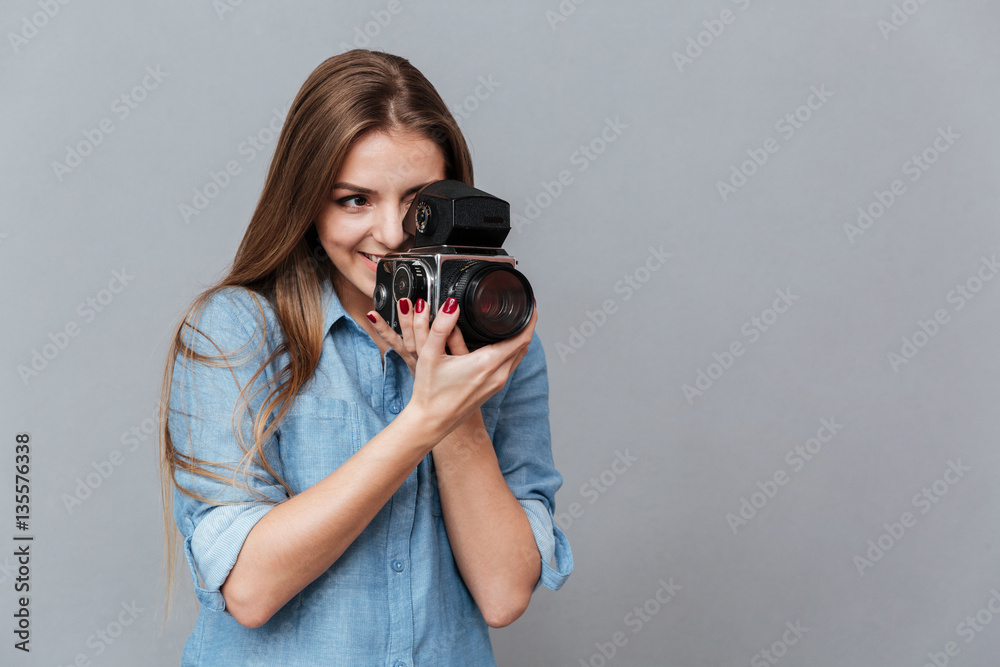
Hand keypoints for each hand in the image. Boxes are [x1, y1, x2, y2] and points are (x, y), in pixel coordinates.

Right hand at [369, 297, 536, 440]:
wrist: (430, 423)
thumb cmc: (429, 393)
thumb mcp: (429, 354)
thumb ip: (441, 327)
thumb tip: (452, 304)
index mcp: (487, 363)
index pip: (522, 337)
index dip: (530, 319)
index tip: (531, 304)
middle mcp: (497, 375)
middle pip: (523, 346)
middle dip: (526, 325)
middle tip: (523, 308)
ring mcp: (497, 384)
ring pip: (518, 357)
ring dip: (520, 339)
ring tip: (514, 322)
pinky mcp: (492, 390)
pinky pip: (510, 366)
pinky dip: (512, 351)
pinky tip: (502, 344)